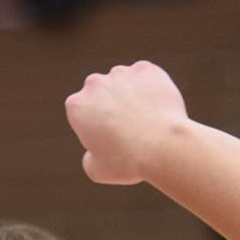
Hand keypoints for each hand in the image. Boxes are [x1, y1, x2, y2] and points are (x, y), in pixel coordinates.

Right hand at [64, 61, 188, 185]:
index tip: (109, 140)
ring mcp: (121, 73)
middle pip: (101, 93)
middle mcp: (94, 84)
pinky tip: (158, 108)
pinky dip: (151, 88)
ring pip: (124, 83)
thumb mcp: (97, 170)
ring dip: (131, 95)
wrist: (162, 146)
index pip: (82, 112)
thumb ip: (89, 157)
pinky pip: (146, 77)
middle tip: (128, 128)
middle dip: (110, 106)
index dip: (95, 126)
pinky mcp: (145, 69)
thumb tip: (93, 152)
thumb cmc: (127, 162)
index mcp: (77, 105)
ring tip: (146, 119)